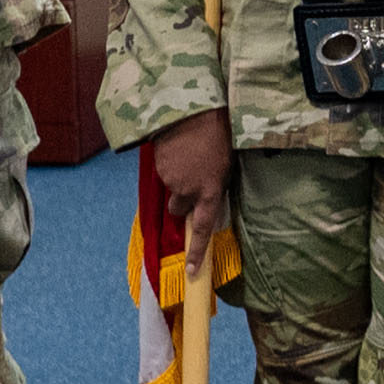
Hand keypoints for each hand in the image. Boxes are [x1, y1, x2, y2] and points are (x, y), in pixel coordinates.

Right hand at [146, 110, 231, 245]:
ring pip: (171, 189)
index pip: (202, 228)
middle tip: (191, 179)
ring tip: (188, 155)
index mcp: (210, 191)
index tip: (192, 271)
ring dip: (177, 179)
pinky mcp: (158, 167)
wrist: (190, 111)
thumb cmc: (218, 134)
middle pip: (179, 209)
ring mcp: (171, 180)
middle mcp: (189, 191)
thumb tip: (211, 195)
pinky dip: (170, 165)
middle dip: (182, 201)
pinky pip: (164, 173)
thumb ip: (216, 184)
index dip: (197, 251)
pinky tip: (179, 149)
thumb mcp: (226, 162)